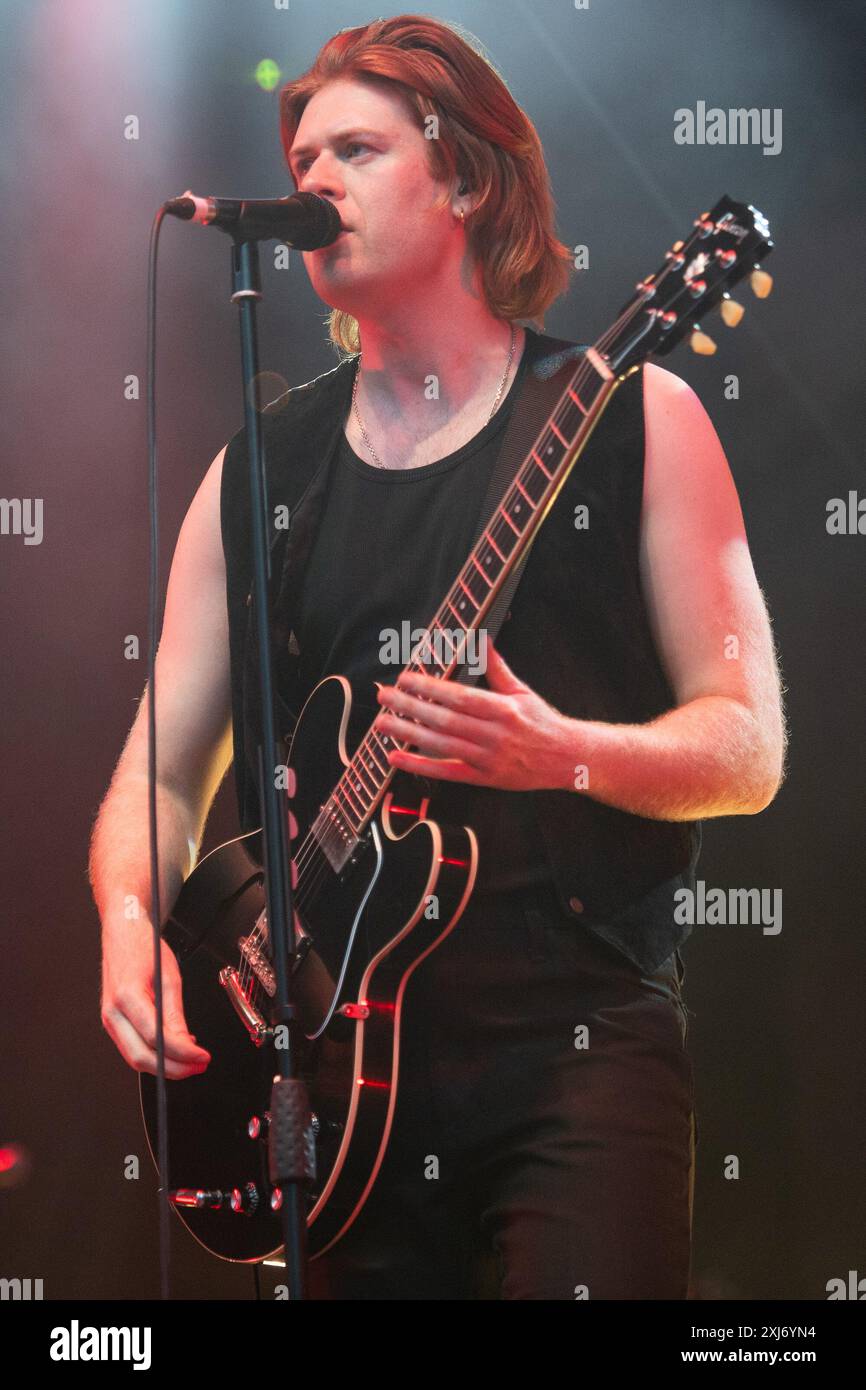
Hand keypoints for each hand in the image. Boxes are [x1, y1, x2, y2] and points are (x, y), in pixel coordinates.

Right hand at [101, 917, 210, 1079]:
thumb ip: (176, 1014)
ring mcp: (109, 1019)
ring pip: (135, 1057)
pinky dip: (154, 1054)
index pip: (156, 1038)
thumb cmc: (143, 947)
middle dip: (174, 1068)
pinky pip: (132, 1047)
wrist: (123, 933)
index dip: (182, 1054)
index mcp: (127, 997)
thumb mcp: (169, 977)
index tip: (201, 1057)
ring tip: (191, 1061)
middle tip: (198, 1066)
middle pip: (141, 1057)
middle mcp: (112, 1012)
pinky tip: (174, 1050)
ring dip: (164, 1065)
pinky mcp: (113, 1022)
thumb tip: (186, 1043)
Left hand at [372, 638, 569, 790]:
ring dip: (408, 734)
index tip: (405, 678)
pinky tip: (397, 757)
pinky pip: (447, 772)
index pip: (459, 696)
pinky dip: (420, 766)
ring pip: (442, 746)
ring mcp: (489, 759)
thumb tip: (481, 640)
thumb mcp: (522, 691)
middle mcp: (495, 735)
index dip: (429, 687)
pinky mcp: (485, 779)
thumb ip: (497, 667)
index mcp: (503, 709)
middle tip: (384, 696)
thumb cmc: (542, 723)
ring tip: (382, 723)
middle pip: (445, 720)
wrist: (568, 759)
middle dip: (410, 707)